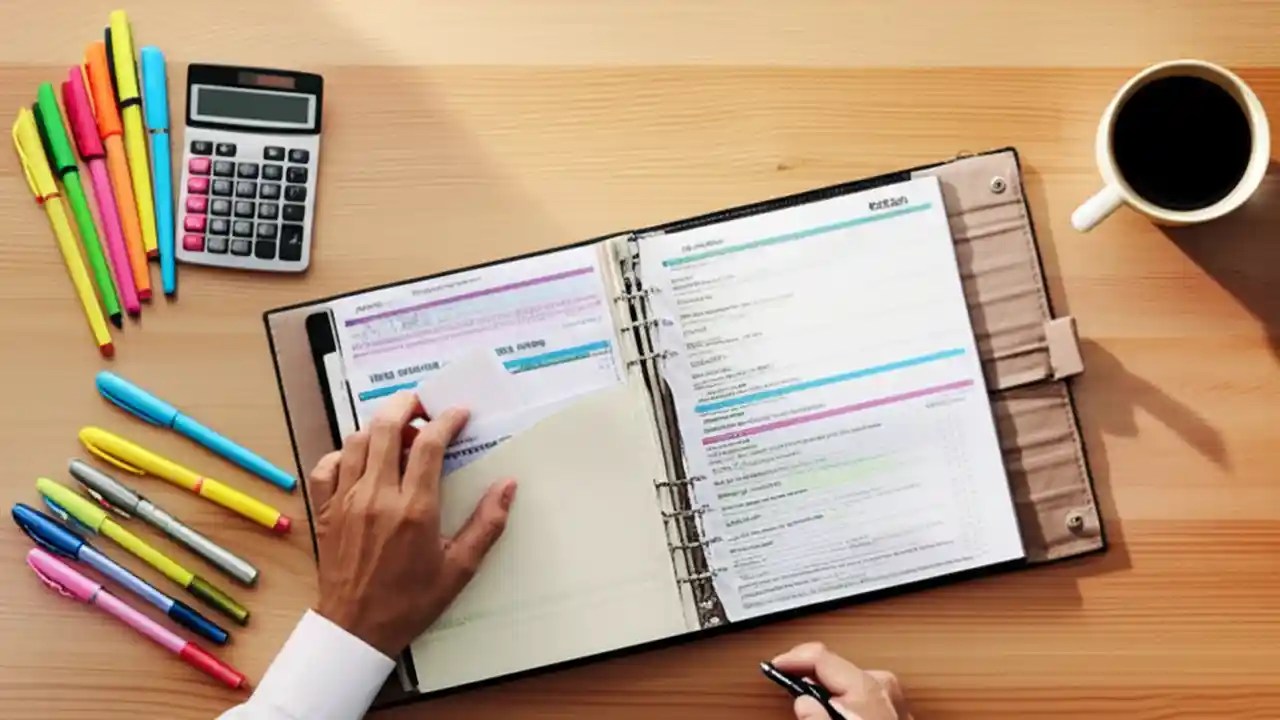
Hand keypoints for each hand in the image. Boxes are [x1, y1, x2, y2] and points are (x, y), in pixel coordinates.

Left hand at [309, 391, 517, 656]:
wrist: (356, 629)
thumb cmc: (410, 602)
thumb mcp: (460, 568)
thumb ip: (487, 524)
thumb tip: (508, 486)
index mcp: (414, 509)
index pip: (430, 444)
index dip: (447, 420)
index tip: (459, 414)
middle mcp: (377, 496)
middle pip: (386, 427)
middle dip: (407, 406)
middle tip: (423, 406)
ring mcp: (345, 501)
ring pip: (357, 441)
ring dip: (379, 427)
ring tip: (398, 433)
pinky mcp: (325, 511)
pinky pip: (328, 466)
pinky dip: (344, 454)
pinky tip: (361, 461)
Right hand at [772, 643, 910, 719]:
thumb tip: (804, 702)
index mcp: (865, 687)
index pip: (821, 657)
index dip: (793, 659)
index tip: (775, 667)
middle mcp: (882, 685)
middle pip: (833, 667)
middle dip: (808, 675)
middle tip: (785, 684)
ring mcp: (892, 697)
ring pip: (848, 680)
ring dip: (826, 688)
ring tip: (808, 702)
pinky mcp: (897, 711)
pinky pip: (862, 693)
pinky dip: (844, 698)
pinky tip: (834, 711)